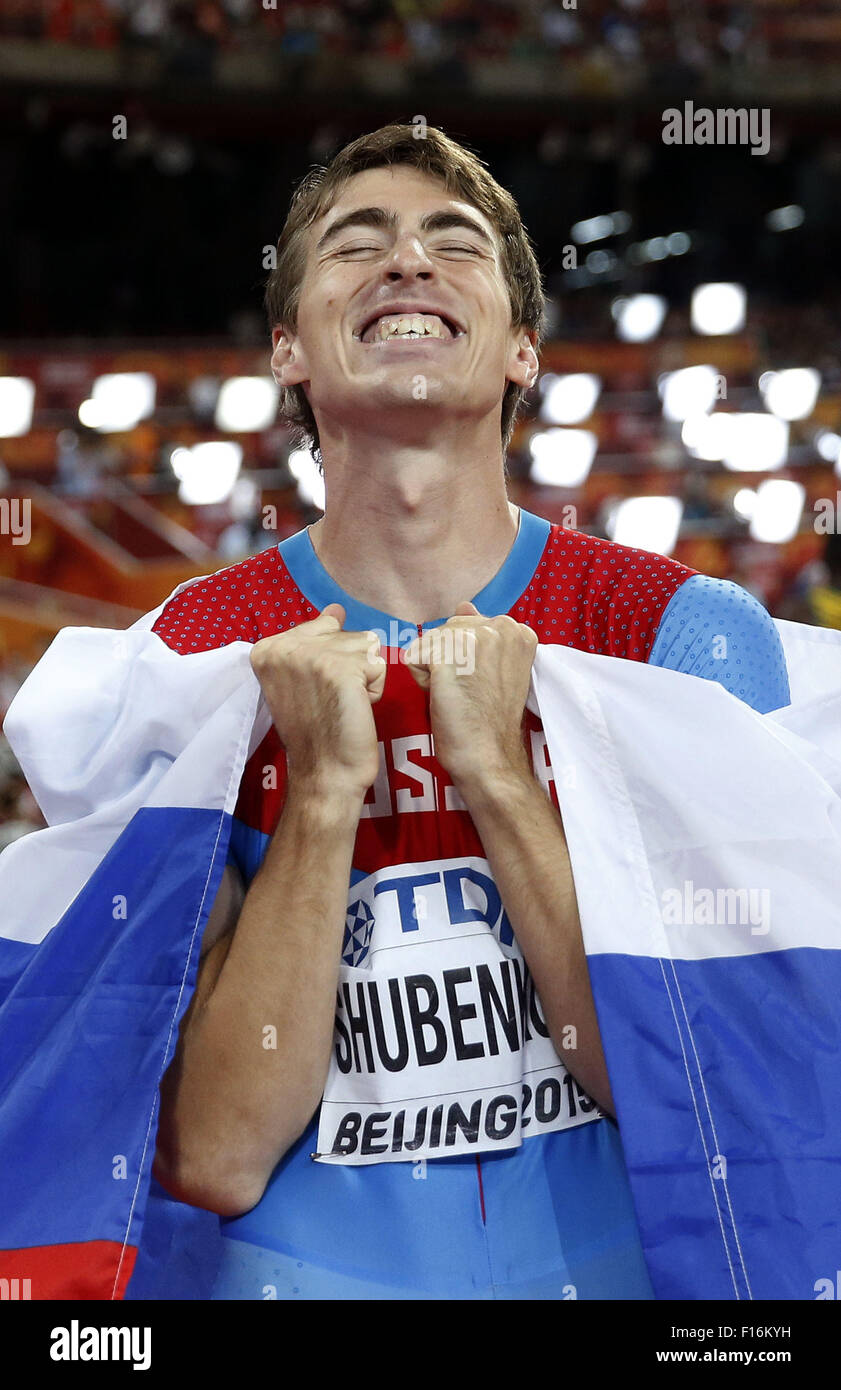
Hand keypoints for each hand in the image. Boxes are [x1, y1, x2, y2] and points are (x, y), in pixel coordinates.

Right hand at [249, 604, 385, 796]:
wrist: (324, 771)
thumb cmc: (316, 730)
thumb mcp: (302, 679)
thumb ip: (314, 640)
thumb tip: (335, 608)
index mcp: (267, 648)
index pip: (322, 626)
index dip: (332, 661)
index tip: (317, 691)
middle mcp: (284, 647)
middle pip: (345, 634)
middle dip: (350, 667)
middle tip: (332, 700)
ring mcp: (311, 656)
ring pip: (365, 646)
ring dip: (364, 677)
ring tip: (344, 703)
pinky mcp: (341, 668)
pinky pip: (378, 664)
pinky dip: (375, 689)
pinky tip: (356, 708)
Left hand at [402, 601, 537, 791]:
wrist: (488, 755)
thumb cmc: (489, 719)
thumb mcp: (494, 669)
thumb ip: (479, 633)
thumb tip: (464, 604)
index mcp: (517, 631)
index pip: (467, 626)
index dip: (464, 658)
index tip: (480, 683)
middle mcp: (502, 626)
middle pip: (446, 631)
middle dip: (446, 660)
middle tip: (467, 691)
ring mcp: (477, 637)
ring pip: (429, 642)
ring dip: (432, 670)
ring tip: (457, 694)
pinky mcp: (450, 653)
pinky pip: (413, 656)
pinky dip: (420, 679)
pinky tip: (442, 695)